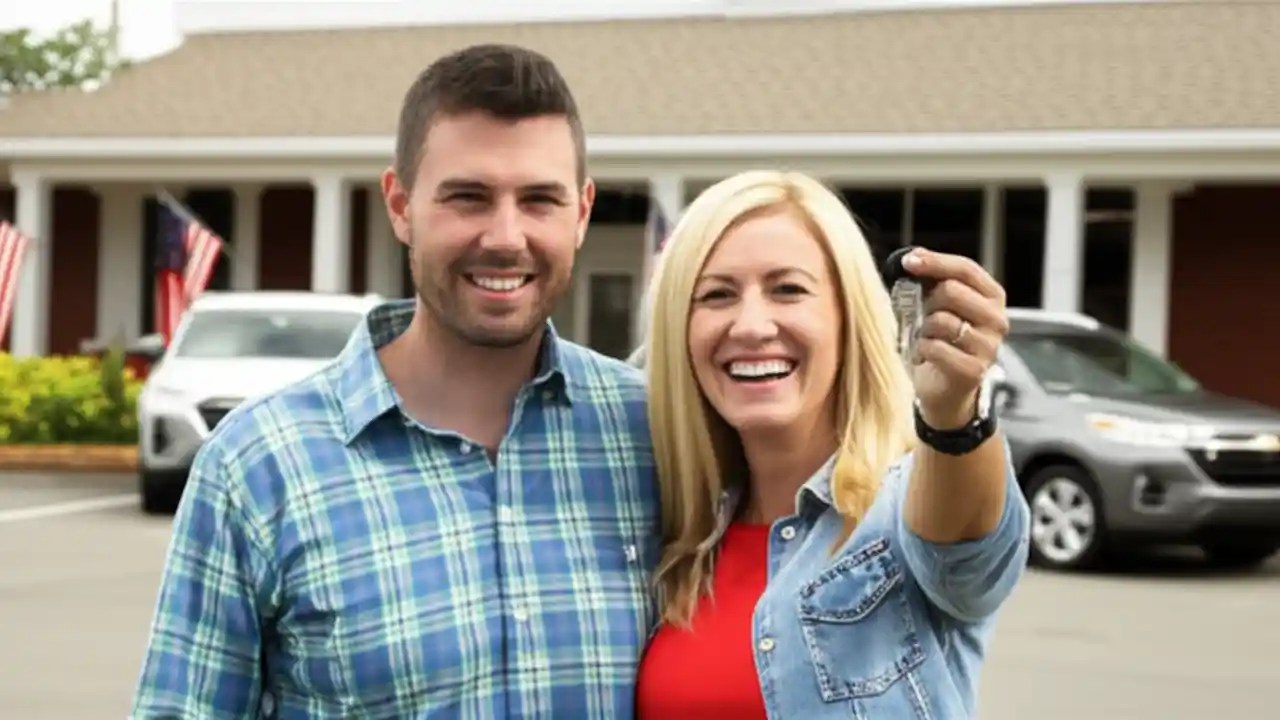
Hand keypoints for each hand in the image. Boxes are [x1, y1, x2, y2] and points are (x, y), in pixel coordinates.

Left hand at [901, 248, 1008, 428]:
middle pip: (951, 291)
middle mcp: (997, 320)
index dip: (935, 262)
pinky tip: (924, 355)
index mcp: (993, 297)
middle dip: (927, 301)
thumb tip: (913, 256)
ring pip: (940, 320)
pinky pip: (935, 347)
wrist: (945, 389)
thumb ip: (933, 281)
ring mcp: (989, 347)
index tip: (908, 261)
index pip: (966, 269)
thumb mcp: (941, 306)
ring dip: (923, 328)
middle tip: (922, 316)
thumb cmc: (941, 340)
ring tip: (925, 338)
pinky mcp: (974, 370)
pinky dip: (921, 349)